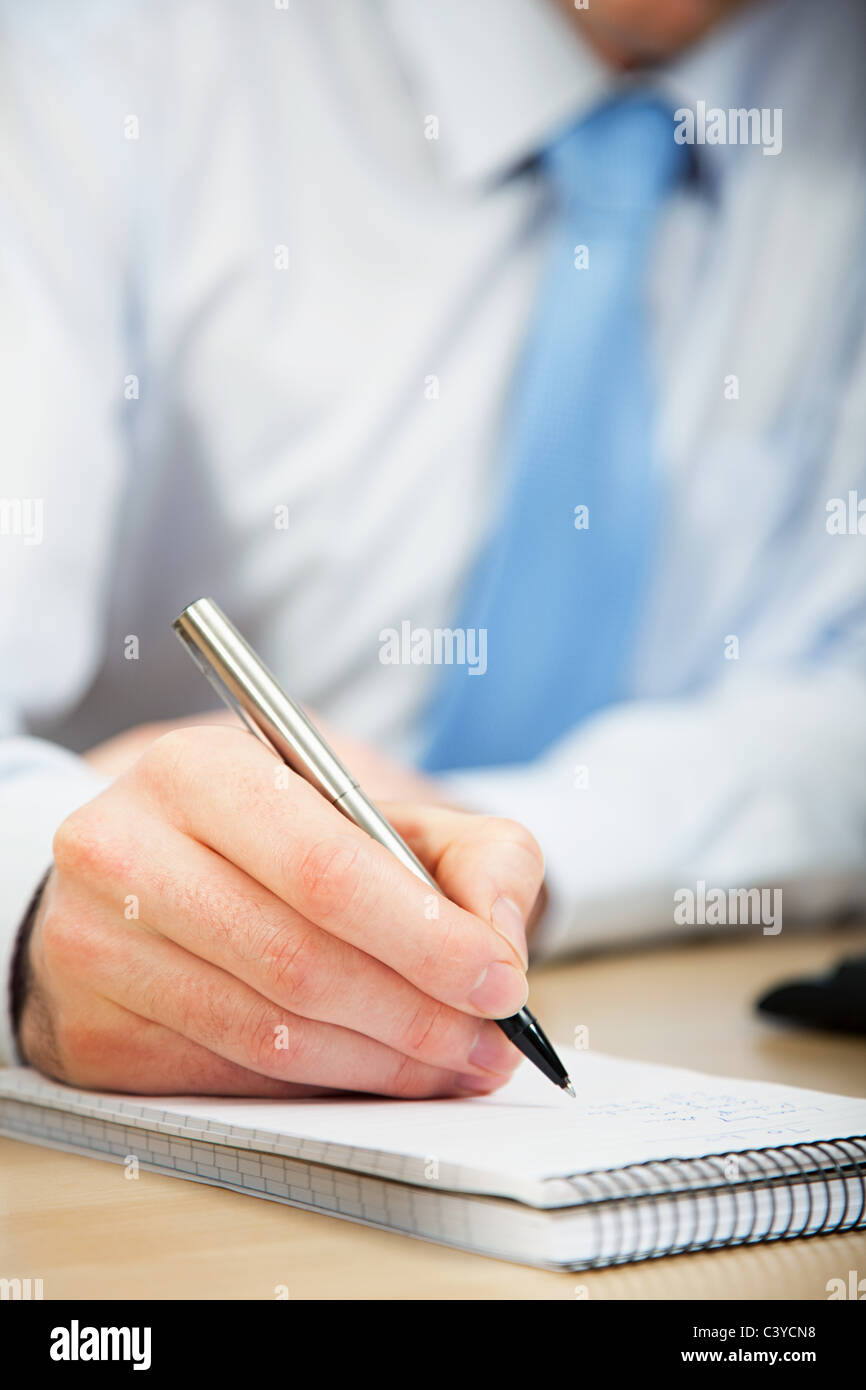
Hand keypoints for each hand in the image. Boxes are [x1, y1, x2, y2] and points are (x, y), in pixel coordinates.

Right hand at [18, 725, 543, 1097]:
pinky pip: (229, 1079)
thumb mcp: (380, 811)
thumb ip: (472, 850)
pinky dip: (322, 1086)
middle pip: (298, 962)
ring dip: (380, 1064)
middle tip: (490, 1044)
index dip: (425, 938)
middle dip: (417, 1016)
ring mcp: (94, 947)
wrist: (136, 868)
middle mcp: (124, 852)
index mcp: (198, 770)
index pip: (325, 869)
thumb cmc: (271, 838)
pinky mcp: (90, 1032)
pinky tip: (377, 1074)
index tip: (500, 981)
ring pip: (267, 1035)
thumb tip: (502, 938)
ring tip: (452, 1065)